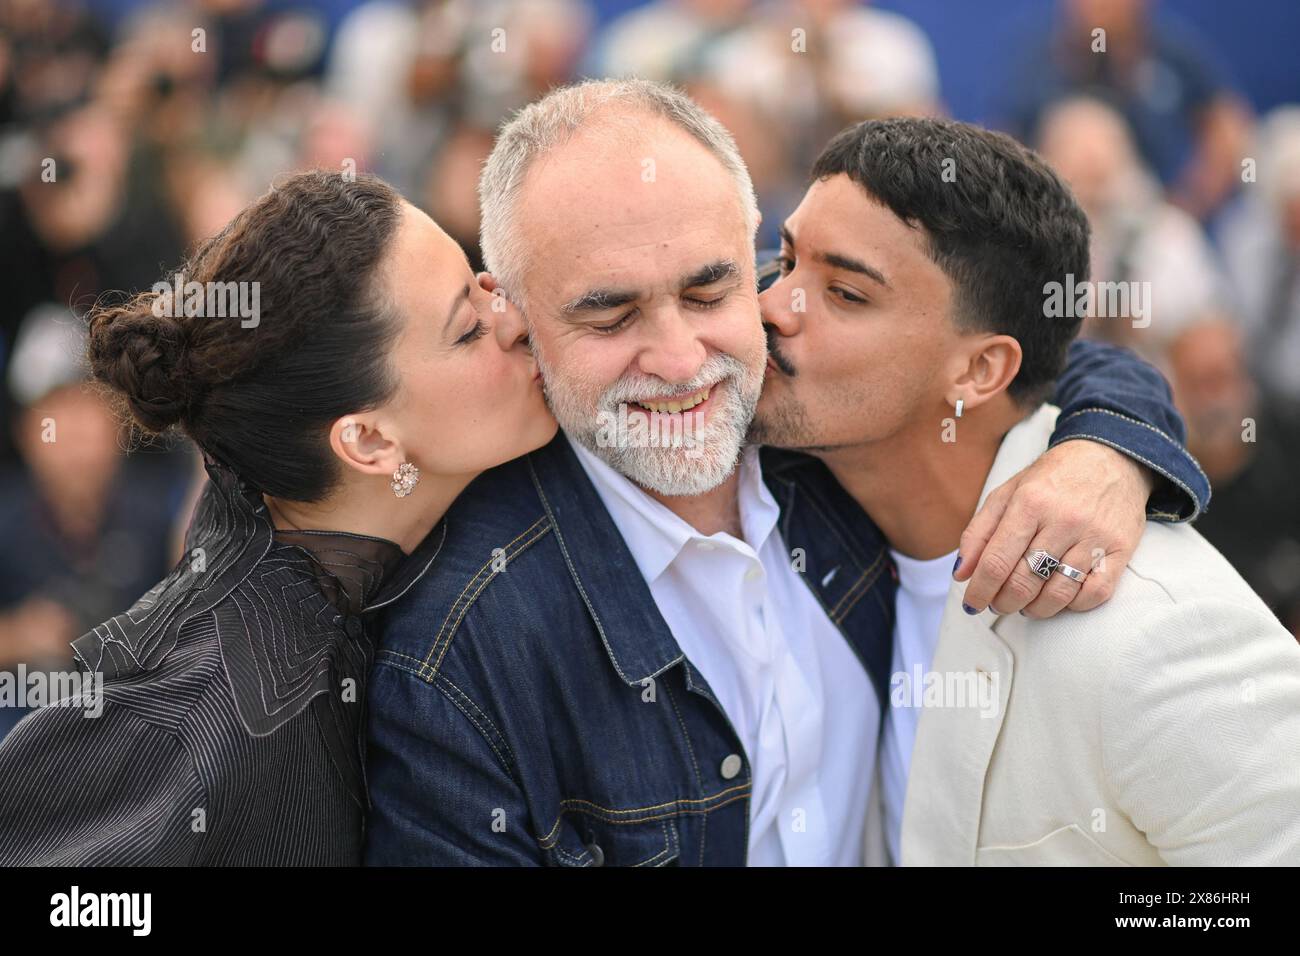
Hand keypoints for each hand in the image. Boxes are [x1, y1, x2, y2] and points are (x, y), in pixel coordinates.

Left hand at [954, 440, 1156, 617]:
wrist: (1110, 456)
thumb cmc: (1052, 478)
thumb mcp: (1007, 493)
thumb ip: (979, 532)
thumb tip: (961, 574)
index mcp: (1030, 502)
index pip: (997, 561)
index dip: (980, 590)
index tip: (971, 604)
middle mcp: (1064, 520)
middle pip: (1024, 582)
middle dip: (1003, 602)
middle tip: (998, 603)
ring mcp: (1095, 536)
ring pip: (1058, 593)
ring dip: (1034, 609)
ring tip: (1025, 604)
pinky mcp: (1121, 548)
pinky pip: (1095, 593)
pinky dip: (1072, 605)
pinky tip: (1060, 597)